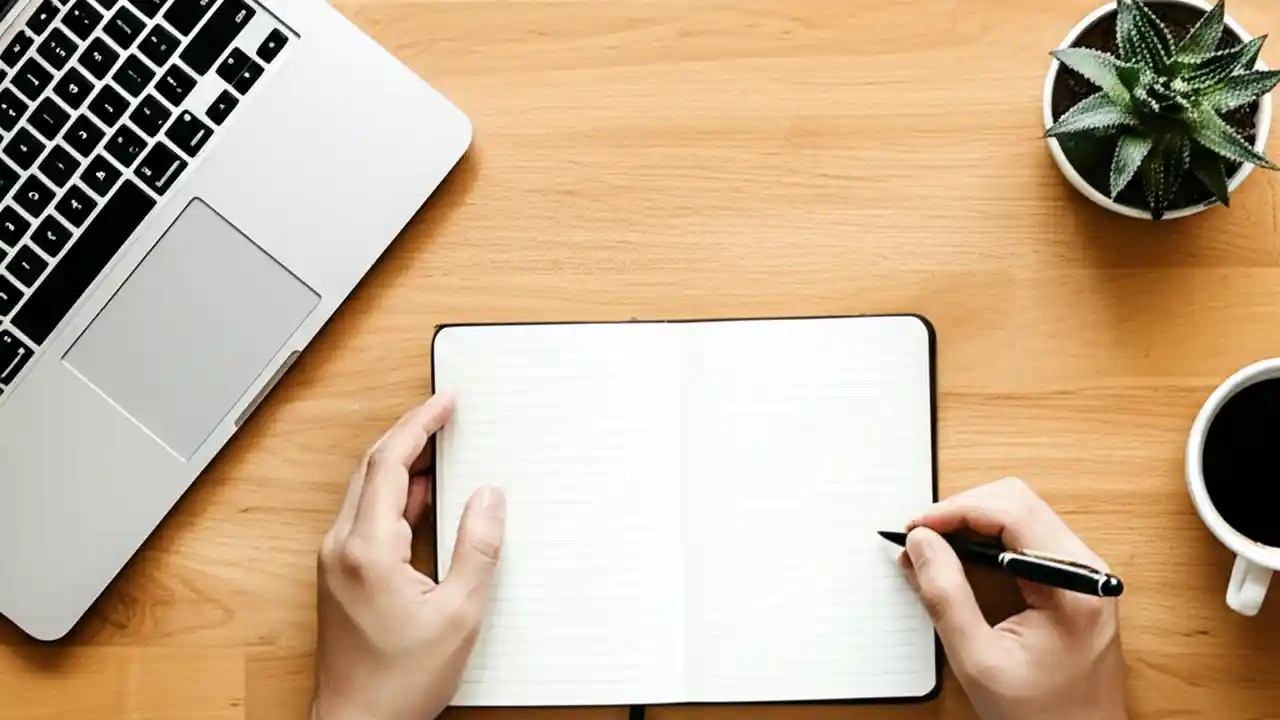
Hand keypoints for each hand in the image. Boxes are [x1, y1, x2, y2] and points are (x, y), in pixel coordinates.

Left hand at [312, 395, 505, 719]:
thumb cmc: (399, 682)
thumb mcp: (459, 614)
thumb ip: (477, 548)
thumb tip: (489, 497)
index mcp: (366, 549)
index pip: (389, 464)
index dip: (419, 425)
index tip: (445, 403)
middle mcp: (341, 548)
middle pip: (372, 469)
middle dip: (410, 436)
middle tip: (446, 415)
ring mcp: (336, 561)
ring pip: (367, 492)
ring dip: (403, 466)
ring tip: (443, 448)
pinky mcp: (340, 575)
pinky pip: (366, 518)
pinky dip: (397, 498)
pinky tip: (424, 498)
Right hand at [901, 478, 1126, 719]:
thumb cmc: (1041, 716)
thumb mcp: (978, 660)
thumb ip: (946, 596)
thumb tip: (921, 542)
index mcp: (1073, 584)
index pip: (1012, 511)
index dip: (954, 511)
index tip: (914, 529)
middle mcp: (1086, 567)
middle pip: (1017, 502)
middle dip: (960, 512)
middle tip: (918, 539)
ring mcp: (1081, 572)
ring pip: (1019, 513)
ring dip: (970, 522)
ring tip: (931, 550)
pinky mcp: (1071, 581)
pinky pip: (1025, 538)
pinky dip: (985, 539)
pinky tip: (956, 560)